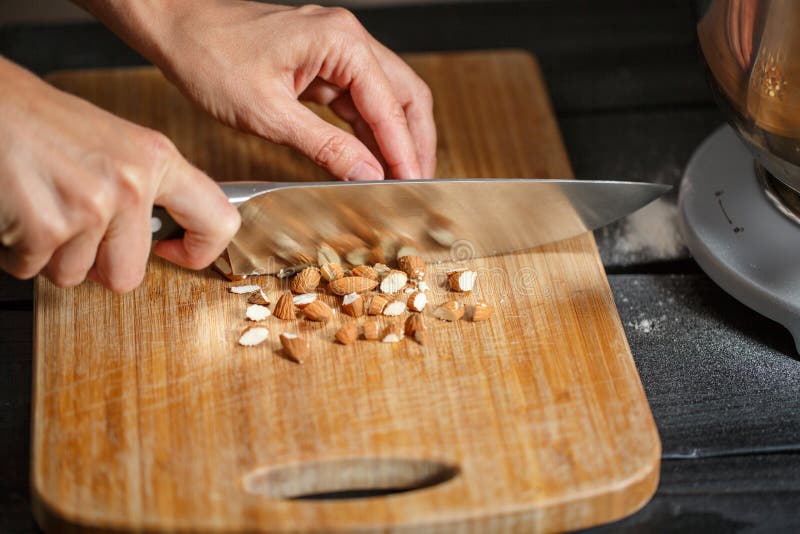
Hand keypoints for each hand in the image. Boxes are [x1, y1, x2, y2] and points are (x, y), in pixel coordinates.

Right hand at [0, 58, 239, 290]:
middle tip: (72, 227)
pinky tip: (16, 210)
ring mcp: (90, 208)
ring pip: (74, 276)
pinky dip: (16, 251)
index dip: (199, 251)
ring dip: (50, 254)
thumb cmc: (38, 120)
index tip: (172, 251)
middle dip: (93, 265)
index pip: (218, 221)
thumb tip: (169, 235)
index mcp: (157, 160)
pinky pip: (32, 269)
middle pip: (127, 275)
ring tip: (40, 206)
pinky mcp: (46, 228)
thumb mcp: (115, 143)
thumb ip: (146, 188)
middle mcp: (130, 184)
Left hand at [79, 1, 436, 180]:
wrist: (176, 27)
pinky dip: (369, 132)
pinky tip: (370, 159)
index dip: (404, 151)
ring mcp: (336, 50)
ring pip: (387, 98)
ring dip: (395, 139)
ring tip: (400, 178)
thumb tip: (366, 174)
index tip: (413, 184)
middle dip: (414, 143)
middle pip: (405, 95)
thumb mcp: (268, 113)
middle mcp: (347, 39)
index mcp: (340, 41)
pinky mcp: (322, 65)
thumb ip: (324, 146)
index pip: (390, 104)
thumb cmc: (210, 55)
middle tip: (418, 184)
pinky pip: (359, 101)